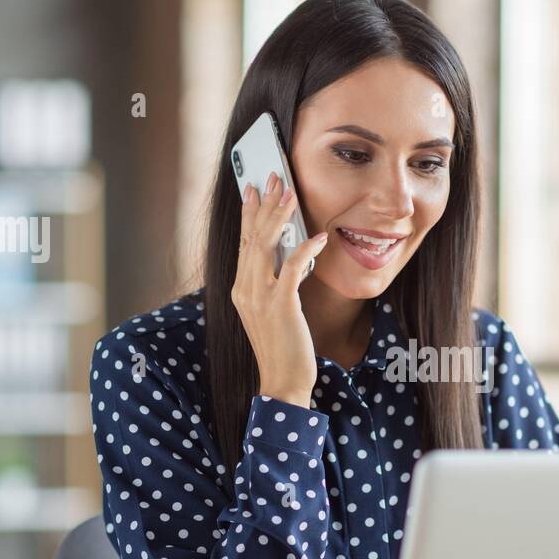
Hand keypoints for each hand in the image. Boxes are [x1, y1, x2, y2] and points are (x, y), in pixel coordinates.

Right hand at [232, 171, 329, 407]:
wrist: (283, 382)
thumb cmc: (283, 349)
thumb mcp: (272, 313)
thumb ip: (274, 285)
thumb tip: (288, 258)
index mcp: (240, 290)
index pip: (243, 243)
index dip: (249, 214)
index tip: (252, 189)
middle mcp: (244, 290)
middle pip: (252, 237)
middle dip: (264, 204)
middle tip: (274, 176)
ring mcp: (259, 298)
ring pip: (266, 245)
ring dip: (279, 215)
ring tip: (290, 192)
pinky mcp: (280, 305)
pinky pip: (291, 267)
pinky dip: (304, 248)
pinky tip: (318, 235)